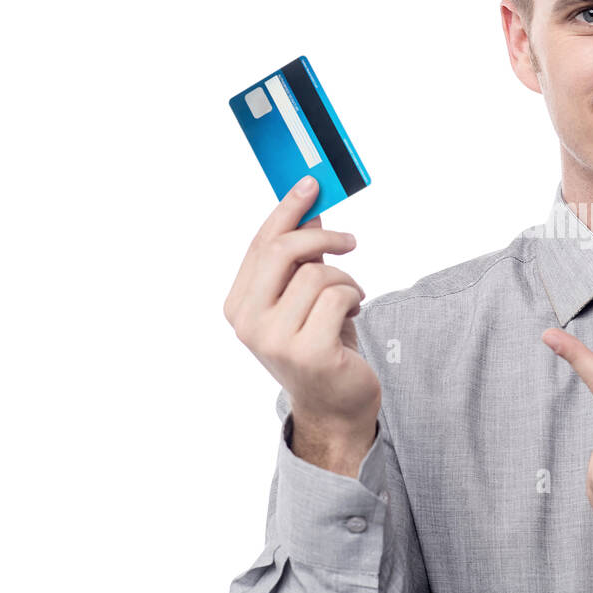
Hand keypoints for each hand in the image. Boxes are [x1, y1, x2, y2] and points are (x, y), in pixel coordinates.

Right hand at [224, 176, 379, 475]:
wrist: (336, 407)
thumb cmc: (322, 346)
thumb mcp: (304, 298)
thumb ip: (299, 260)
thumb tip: (308, 212)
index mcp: (239, 306)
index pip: (260, 244)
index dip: (286, 209)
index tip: (311, 184)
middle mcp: (248, 322)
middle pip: (283, 250)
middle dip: (322, 237)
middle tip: (350, 239)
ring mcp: (274, 339)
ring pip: (318, 274)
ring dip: (346, 280)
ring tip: (349, 300)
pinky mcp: (307, 351)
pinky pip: (337, 296)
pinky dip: (353, 298)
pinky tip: (352, 315)